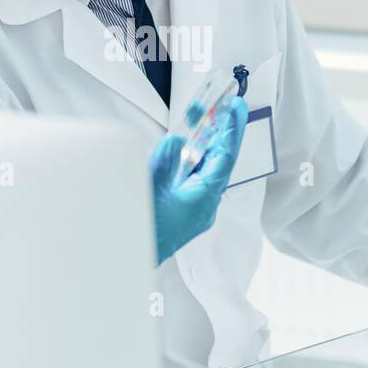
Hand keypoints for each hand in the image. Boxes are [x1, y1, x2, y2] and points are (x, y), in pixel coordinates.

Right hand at [150, 97, 248, 265]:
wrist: (131, 259)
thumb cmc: (141, 229)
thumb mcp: (150, 188)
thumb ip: (165, 162)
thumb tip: (177, 141)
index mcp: (203, 198)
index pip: (224, 157)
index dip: (232, 130)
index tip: (236, 108)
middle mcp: (206, 205)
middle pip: (220, 163)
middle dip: (223, 135)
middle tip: (226, 108)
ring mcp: (197, 211)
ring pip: (208, 173)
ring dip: (209, 148)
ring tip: (210, 122)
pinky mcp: (186, 214)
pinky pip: (197, 183)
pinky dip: (196, 164)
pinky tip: (189, 153)